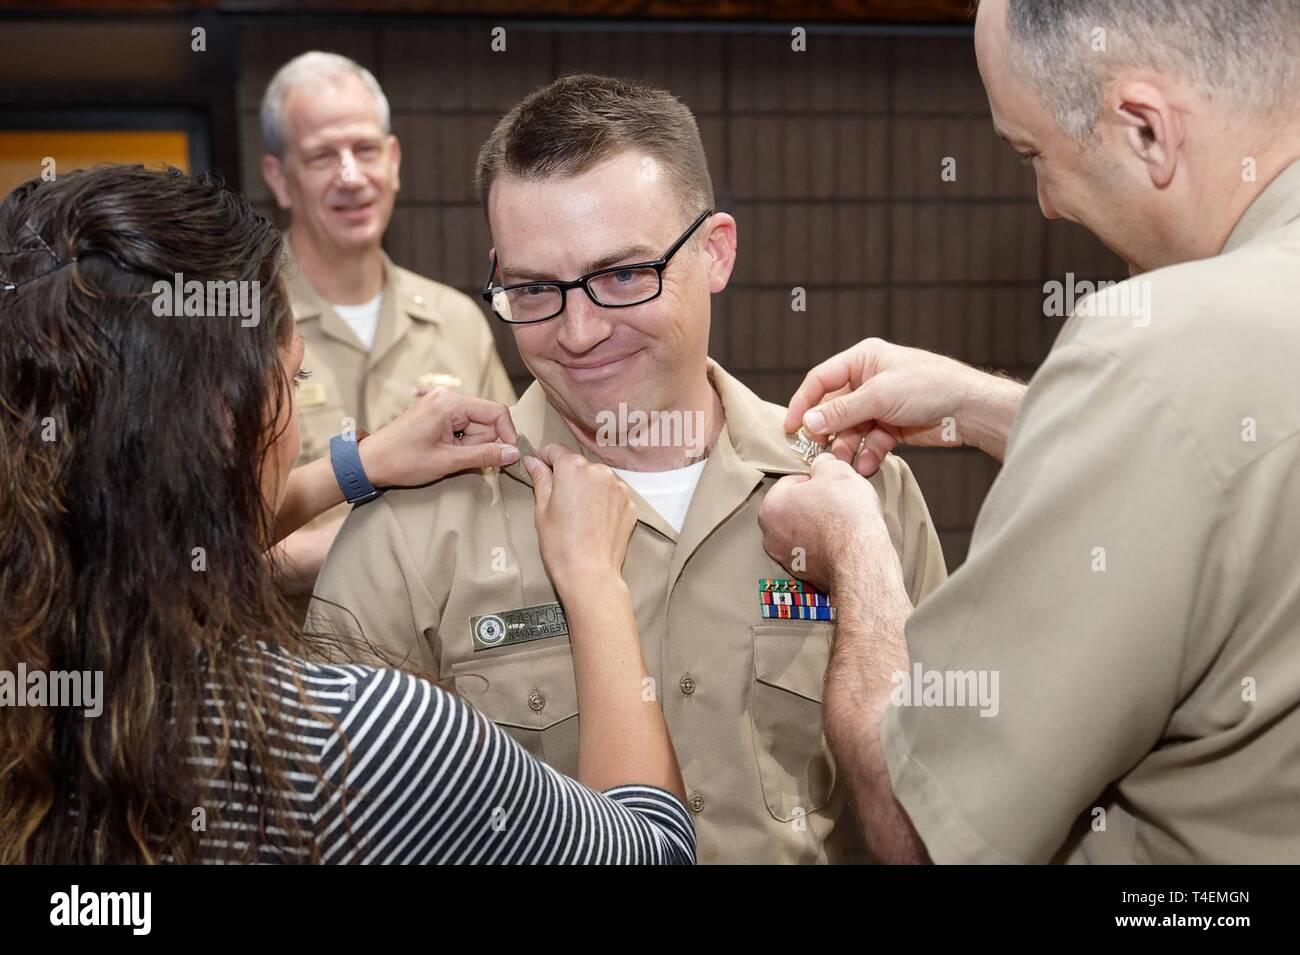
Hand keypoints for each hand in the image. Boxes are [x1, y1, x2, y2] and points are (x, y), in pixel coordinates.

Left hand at [360, 387, 518, 487]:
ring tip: (445, 455)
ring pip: (475, 426)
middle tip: (457, 458)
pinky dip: (459, 443)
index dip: (507, 434)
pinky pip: (462, 427)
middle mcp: (447, 397)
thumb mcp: (448, 462)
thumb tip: (515, 452)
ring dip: (468, 445)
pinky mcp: (436, 414)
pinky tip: (442, 451)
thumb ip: (484, 455)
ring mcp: (441, 404)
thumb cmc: (403, 461)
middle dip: (480, 443)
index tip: (508, 456)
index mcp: (451, 403)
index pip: (496, 412)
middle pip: (486, 420)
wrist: (370, 462)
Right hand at [523, 444, 636, 591]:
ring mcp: (619, 488)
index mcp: (574, 468)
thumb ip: (540, 478)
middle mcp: (600, 471)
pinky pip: (612, 495)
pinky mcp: (630, 505)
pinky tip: (594, 522)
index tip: (540, 469)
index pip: (555, 450)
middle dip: (568, 477)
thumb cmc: (560, 544)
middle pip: (579, 466)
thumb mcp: (541, 509)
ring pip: (597, 480)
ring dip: (588, 489)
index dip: (544, 459)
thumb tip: (533, 461)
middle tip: (559, 502)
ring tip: (578, 515)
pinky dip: (603, 503)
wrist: (590, 573)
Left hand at [758, 454, 894, 592]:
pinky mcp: (803, 573)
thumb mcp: (837, 472)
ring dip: (818, 525)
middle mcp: (771, 535)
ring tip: (842, 523)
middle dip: (813, 504)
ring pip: (802, 531)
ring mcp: (785, 557)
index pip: (790, 482)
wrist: (861, 560)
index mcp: (771, 506)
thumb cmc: (846, 515)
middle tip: (837, 502)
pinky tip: (842, 542)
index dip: (814, 480)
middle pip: (793, 509)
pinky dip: (824, 546)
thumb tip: (822, 464)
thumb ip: (823, 463)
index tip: (830, 484)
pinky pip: (812, 551)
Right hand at [784, 338, 1023, 474]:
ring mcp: (879, 405)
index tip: (790, 428)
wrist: (970, 409)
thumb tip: (808, 422)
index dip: (802, 403)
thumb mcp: (880, 395)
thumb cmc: (930, 386)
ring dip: (846, 448)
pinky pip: (869, 443)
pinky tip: (868, 466)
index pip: (820, 380)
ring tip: (844, 464)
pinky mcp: (892, 427)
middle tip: (817, 452)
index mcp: (862, 360)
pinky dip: (867, 455)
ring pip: (850, 430)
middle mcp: (867, 381)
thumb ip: (842, 411)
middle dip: (826, 432)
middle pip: (833, 409)